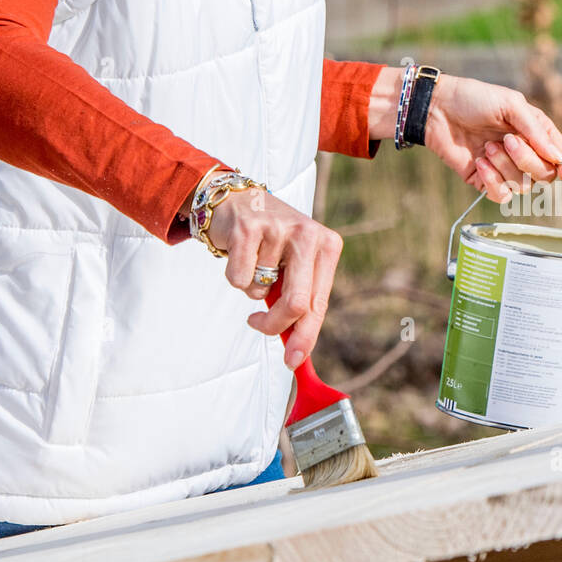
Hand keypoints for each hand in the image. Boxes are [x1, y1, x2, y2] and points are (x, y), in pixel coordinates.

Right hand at [206, 188, 342, 371]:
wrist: (238, 201)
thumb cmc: (271, 243)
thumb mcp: (295, 267)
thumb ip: (299, 303)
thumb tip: (297, 355)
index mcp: (328, 246)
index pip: (319, 303)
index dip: (306, 337)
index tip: (293, 361)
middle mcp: (309, 235)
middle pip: (296, 304)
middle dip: (274, 325)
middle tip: (258, 323)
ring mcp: (279, 229)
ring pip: (260, 291)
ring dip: (250, 288)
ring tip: (253, 262)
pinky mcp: (249, 228)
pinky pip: (238, 278)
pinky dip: (234, 275)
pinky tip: (239, 252)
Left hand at [424, 74, 561, 202]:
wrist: (438, 108)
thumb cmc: (475, 99)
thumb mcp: (511, 105)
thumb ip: (537, 132)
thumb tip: (560, 159)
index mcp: (538, 133)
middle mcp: (525, 153)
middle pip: (545, 175)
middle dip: (527, 160)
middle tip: (506, 140)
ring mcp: (505, 169)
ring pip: (523, 186)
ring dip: (505, 166)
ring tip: (487, 146)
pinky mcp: (485, 181)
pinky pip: (501, 195)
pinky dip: (492, 180)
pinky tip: (480, 163)